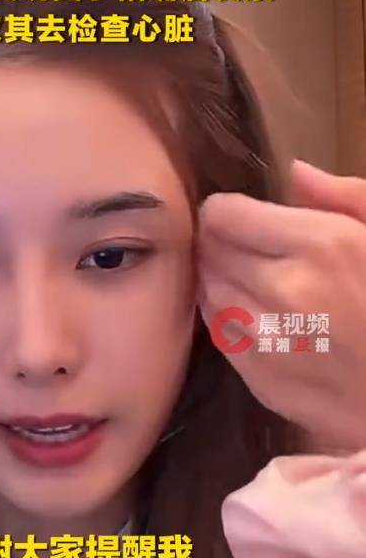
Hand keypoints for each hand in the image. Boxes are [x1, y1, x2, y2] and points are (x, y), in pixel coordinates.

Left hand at [196, 160, 365, 452]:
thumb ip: (347, 197)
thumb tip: (296, 173)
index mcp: (321, 246)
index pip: (225, 216)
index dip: (225, 212)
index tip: (238, 217)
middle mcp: (283, 292)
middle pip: (211, 254)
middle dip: (220, 245)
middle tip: (245, 248)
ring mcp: (268, 343)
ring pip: (209, 295)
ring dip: (219, 282)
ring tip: (251, 281)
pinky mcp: (262, 383)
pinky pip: (222, 337)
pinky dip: (229, 320)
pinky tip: (259, 319)